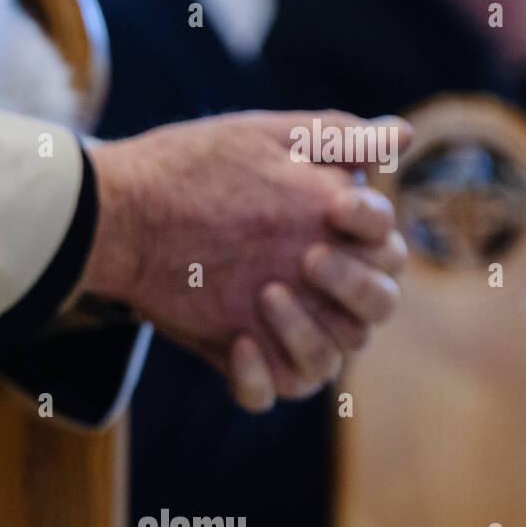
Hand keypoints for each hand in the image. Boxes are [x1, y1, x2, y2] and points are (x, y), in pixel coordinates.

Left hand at [82, 111, 409, 410]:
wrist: (124, 206)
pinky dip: (260, 378)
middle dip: (353, 285)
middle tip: (311, 257)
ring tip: (266, 294)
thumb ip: (334, 138)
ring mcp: (284, 329)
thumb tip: (401, 136)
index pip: (387, 248)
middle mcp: (321, 294)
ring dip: (308, 333)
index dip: (372, 227)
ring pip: (331, 358)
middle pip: (376, 309)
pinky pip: (271, 390)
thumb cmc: (201, 167)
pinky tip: (237, 343)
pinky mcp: (243, 357)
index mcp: (339, 244)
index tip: (340, 206)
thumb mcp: (264, 141)